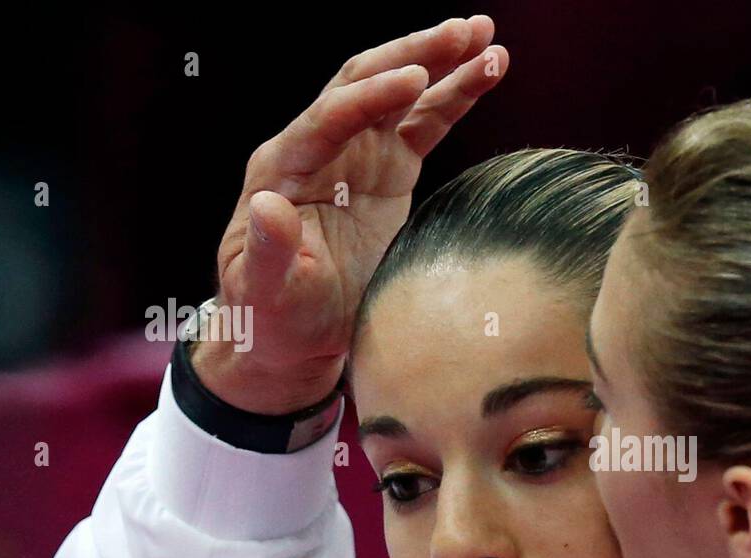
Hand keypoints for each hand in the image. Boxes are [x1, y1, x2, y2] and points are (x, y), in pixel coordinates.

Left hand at [196, 16, 508, 413]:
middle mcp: (321, 148)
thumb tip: (270, 205)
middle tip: (464, 32)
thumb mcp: (263, 291)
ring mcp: (357, 156)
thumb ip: (267, 250)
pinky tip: (487, 72)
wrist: (294, 332)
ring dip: (443, 63)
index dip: (371, 97)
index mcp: (285, 167)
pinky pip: (426, 124)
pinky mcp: (388, 171)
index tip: (414, 81)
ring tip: (488, 39)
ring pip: (403, 95)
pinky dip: (456, 97)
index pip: (329, 115)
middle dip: (415, 54)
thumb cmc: (272, 315)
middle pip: (367, 82)